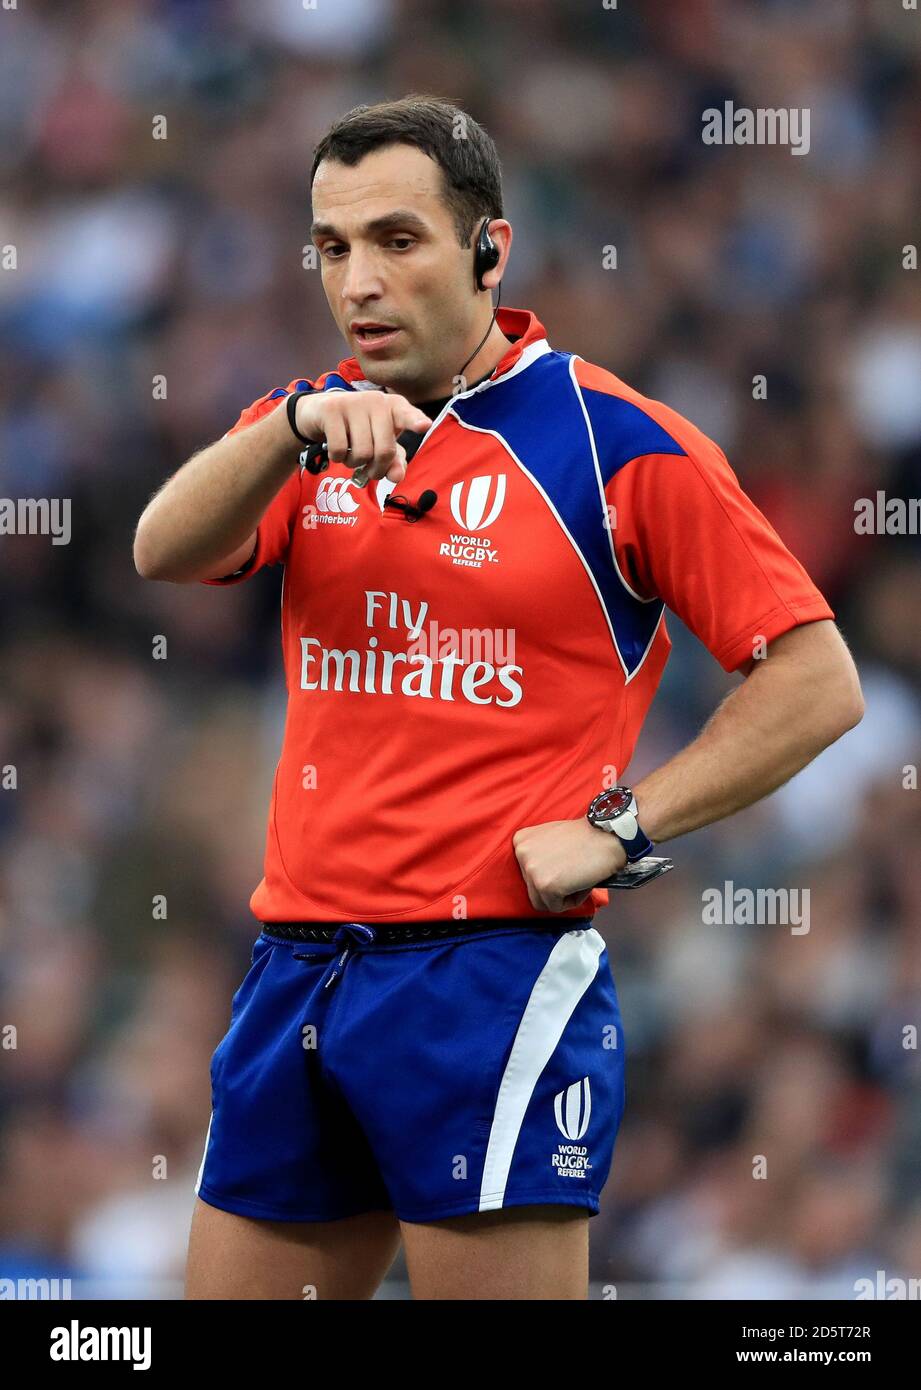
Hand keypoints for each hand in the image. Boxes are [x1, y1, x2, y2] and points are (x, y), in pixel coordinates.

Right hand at [294, 390, 432, 487]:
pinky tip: (337, 449)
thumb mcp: (379, 444)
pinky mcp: (331, 409)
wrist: (320, 413)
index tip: (424, 425)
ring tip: (351, 454)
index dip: (415, 421)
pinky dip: (338, 458)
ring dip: (354, 464)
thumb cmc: (357, 430)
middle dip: (376, 470)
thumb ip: (394, 461)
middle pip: (385, 451)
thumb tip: (397, 477)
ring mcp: (353, 402)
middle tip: (368, 470)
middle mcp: (376, 401)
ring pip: (362, 453)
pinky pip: (340, 449)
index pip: (407, 415)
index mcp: (394, 407)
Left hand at [512, 818, 627, 913]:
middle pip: (533, 890)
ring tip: (579, 876)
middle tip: (575, 872)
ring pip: (543, 902)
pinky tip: (582, 881)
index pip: (528, 874)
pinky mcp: (545, 885)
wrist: (608, 835)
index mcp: (520, 841)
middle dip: (557, 887)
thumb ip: (540, 854)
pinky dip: (573, 900)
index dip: (551, 874)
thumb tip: (541, 875)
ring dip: (563, 896)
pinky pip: (556, 907)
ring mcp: (531, 870)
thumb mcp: (551, 837)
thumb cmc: (587, 836)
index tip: (566, 864)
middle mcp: (521, 853)